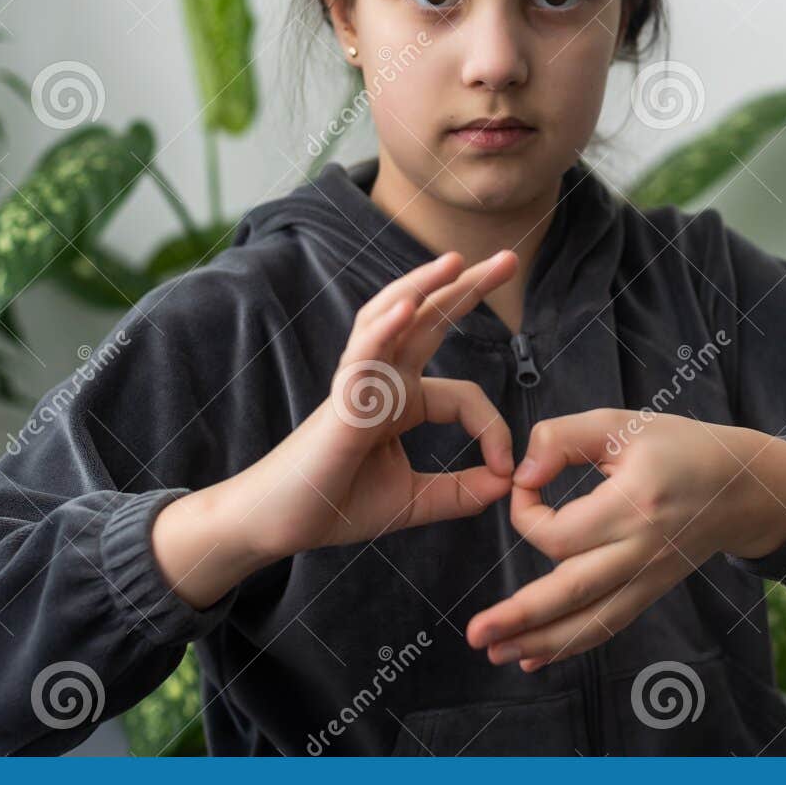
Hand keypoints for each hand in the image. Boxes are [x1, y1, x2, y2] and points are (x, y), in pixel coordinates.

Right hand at [155, 249, 519, 607]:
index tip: (505, 468)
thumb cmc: (333, 504)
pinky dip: (384, 328)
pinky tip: (408, 305)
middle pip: (430, 321)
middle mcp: (383, 382)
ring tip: (456, 260)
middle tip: (508, 259)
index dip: (492, 428)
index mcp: (402, 401)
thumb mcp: (412, 502)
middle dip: (468, 289)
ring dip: (424, 286)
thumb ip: (459, 492)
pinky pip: (363, 355)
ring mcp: (359, 385)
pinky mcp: (339, 402)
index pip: (464, 395)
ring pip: (393, 320)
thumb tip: (507, 483)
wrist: (276, 525)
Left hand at [464, 409, 785, 670]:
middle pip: (572, 592)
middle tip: (476, 636)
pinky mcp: (651, 591)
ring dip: (540, 642)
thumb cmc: (679, 447)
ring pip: (590, 621)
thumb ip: (563, 438)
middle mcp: (642, 549)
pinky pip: (609, 624)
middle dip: (521, 617)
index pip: (559, 531)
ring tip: (494, 654)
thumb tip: (521, 474)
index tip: (523, 483)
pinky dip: (571, 644)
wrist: (743, 486)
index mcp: (634, 504)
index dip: (525, 511)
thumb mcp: (621, 422)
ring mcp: (649, 577)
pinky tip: (534, 656)